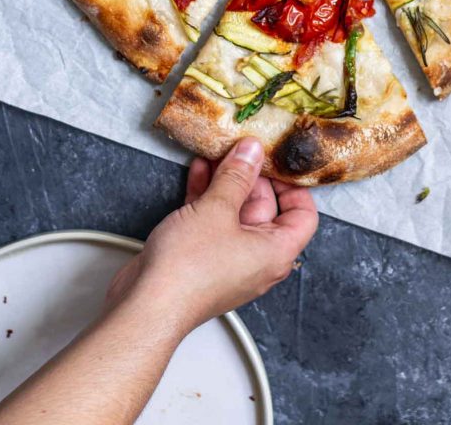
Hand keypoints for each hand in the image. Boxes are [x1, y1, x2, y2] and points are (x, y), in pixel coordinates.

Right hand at [105, 137, 318, 333]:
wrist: (147, 303)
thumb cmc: (188, 270)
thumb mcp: (218, 209)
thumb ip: (237, 175)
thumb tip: (253, 151)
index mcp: (275, 251)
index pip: (303, 216)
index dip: (293, 186)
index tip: (278, 161)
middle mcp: (256, 257)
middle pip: (265, 207)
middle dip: (250, 174)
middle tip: (240, 146)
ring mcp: (228, 256)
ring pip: (234, 210)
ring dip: (225, 181)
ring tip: (217, 152)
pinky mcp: (203, 255)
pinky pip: (212, 219)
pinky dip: (207, 194)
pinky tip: (198, 170)